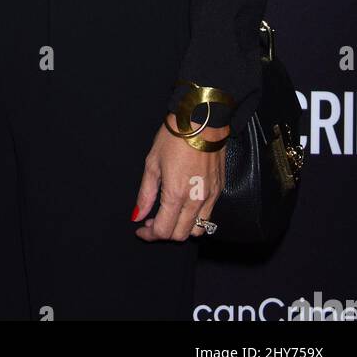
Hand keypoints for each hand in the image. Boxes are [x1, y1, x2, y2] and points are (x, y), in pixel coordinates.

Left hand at [131, 114, 227, 240]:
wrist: (202, 121)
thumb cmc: (174, 137)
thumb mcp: (152, 163)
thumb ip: (146, 193)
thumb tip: (137, 215)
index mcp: (175, 194)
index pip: (163, 230)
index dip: (149, 234)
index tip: (141, 229)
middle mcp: (195, 201)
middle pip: (180, 235)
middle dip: (164, 233)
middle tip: (152, 220)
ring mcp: (210, 197)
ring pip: (197, 230)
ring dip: (181, 228)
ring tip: (169, 214)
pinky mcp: (219, 190)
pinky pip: (209, 216)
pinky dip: (195, 219)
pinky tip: (184, 204)